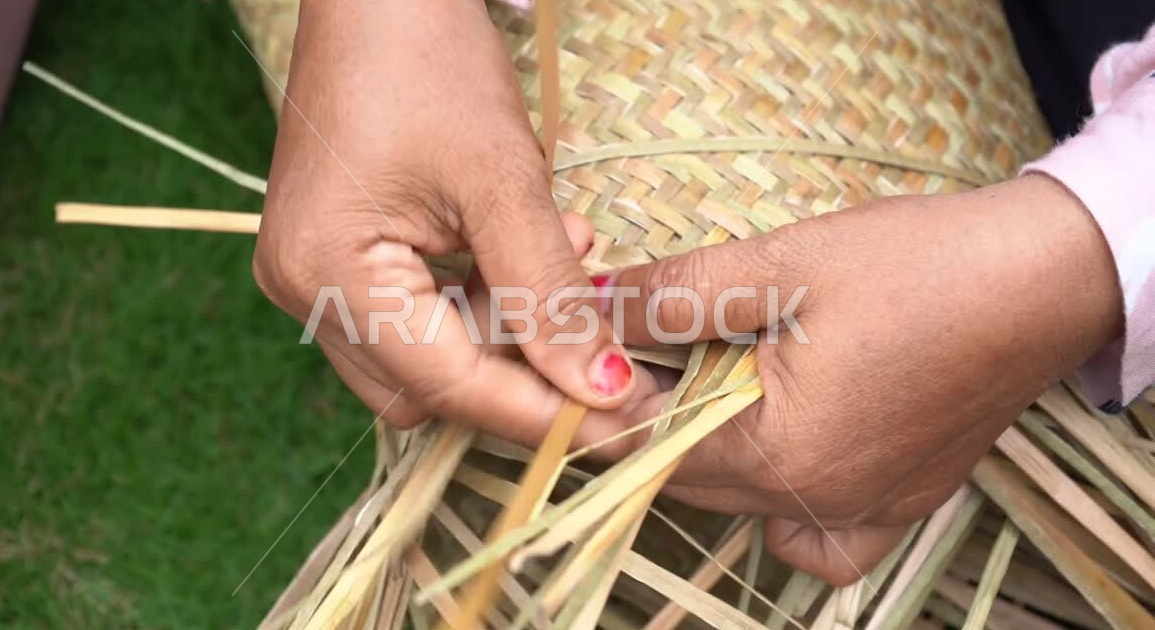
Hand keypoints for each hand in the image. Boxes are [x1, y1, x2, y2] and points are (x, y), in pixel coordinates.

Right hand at [252, 0, 639, 443]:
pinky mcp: (334, 260)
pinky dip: (478, 307)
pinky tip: (523, 255)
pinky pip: (414, 320)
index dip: (542, 411)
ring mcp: (311, 277)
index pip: (448, 383)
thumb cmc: (428, 59)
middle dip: (523, 372)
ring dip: (505, 336)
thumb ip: (547, 295)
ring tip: (566, 259)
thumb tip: (601, 391)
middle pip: (430, 388)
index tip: (626, 425)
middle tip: (601, 336)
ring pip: (425, 363)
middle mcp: (303, 290)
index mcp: (326, 271)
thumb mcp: (502, 179)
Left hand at [596, 174, 1122, 583]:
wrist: (1043, 277)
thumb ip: (671, 296)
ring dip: (701, 449)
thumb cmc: (914, 266)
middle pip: (687, 479)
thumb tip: (584, 309)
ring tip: (702, 380)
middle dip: (646, 418)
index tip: (575, 353)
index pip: (645, 448)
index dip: (598, 400)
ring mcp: (865, 511)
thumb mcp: (780, 264)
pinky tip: (775, 444)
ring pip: (741, 502)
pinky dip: (779, 503)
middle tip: (636, 350)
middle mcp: (816, 503)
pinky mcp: (900, 502)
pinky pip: (814, 535)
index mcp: (778, 453)